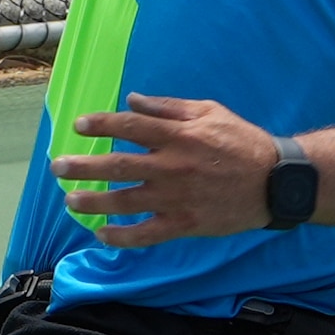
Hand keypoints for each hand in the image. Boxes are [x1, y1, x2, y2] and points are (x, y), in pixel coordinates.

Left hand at [51, 97, 284, 247]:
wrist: (275, 182)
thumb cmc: (243, 142)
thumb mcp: (210, 112)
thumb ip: (168, 107)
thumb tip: (133, 98)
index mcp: (177, 135)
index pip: (129, 126)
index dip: (100, 124)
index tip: (79, 125)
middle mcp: (171, 166)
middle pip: (116, 165)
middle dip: (82, 166)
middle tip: (58, 167)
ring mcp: (176, 198)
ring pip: (124, 201)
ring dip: (93, 201)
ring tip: (71, 201)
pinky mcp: (185, 224)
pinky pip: (146, 234)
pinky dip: (122, 236)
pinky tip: (103, 234)